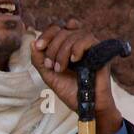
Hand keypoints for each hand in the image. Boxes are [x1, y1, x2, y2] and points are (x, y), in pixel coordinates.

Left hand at [30, 18, 122, 133]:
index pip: (57, 28)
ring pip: (75, 34)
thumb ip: (39, 60)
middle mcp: (79, 43)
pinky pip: (89, 39)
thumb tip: (32, 42)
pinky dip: (77, 48)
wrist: (85, 105)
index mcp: (66, 46)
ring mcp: (91, 46)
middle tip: (50, 65)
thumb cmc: (69, 90)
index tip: (39, 46)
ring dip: (63, 51)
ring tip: (60, 68)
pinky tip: (74, 60)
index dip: (46, 34)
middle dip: (53, 47)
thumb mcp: (48, 75)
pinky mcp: (101, 52)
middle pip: (64, 31)